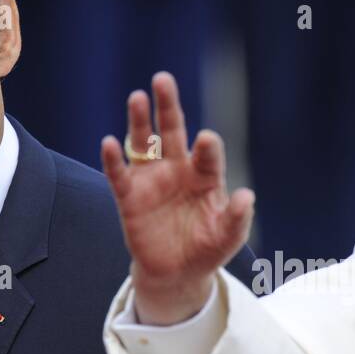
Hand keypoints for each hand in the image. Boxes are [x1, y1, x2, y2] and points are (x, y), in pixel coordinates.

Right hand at [101, 72, 254, 324]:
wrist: (177, 274)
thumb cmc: (206, 249)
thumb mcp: (228, 238)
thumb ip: (237, 218)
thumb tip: (246, 196)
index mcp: (205, 175)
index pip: (207, 154)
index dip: (207, 147)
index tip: (205, 141)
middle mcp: (177, 169)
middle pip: (171, 130)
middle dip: (167, 105)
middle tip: (163, 79)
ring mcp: (151, 180)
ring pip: (143, 143)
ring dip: (138, 121)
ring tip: (137, 98)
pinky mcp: (129, 197)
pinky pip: (118, 175)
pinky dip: (112, 159)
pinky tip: (108, 143)